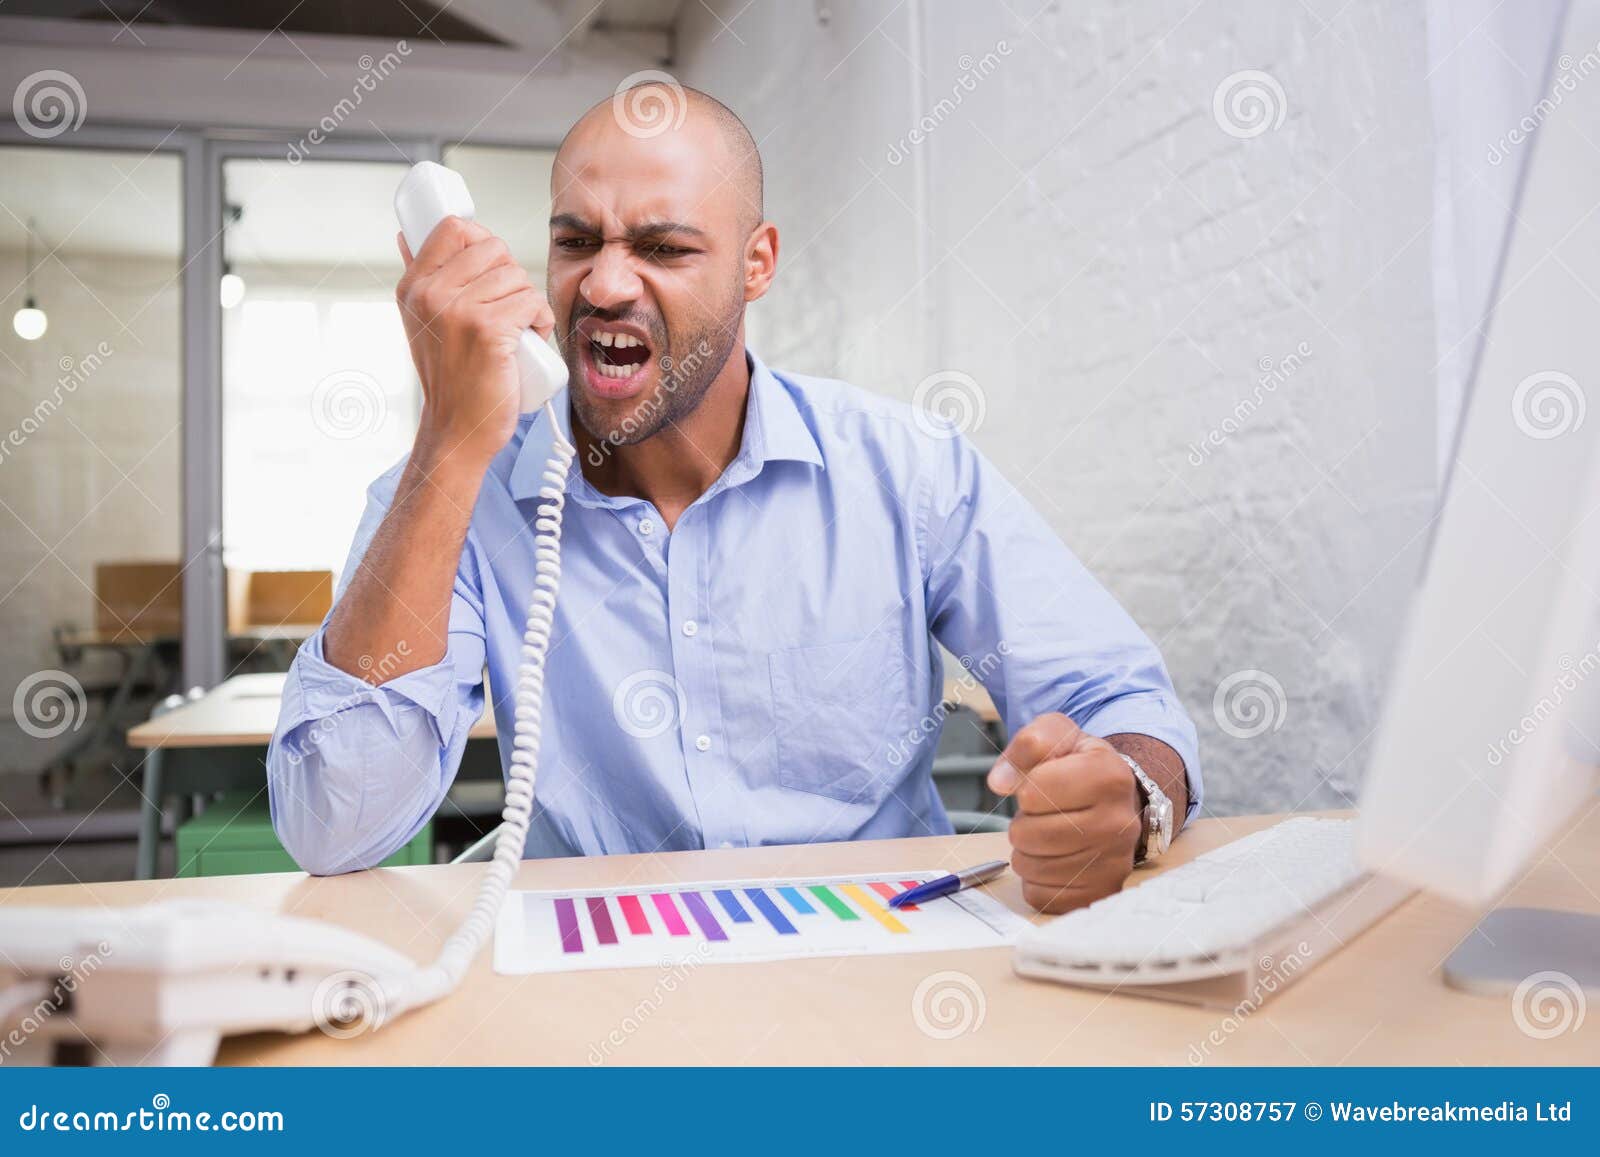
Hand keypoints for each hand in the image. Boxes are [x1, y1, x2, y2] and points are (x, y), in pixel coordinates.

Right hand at [395, 218, 554, 465]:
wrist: (457, 428)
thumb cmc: (449, 378)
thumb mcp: (421, 322)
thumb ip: (420, 278)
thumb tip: (407, 234)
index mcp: (413, 286)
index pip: (454, 228)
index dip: (483, 240)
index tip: (492, 267)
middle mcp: (431, 294)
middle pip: (494, 249)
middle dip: (511, 277)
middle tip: (508, 309)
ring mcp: (459, 310)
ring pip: (517, 277)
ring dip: (528, 303)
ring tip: (516, 330)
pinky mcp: (489, 330)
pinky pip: (532, 302)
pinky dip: (541, 321)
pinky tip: (528, 340)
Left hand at [986, 713, 1142, 913]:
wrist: (1119, 798)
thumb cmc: (1081, 766)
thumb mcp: (1058, 735)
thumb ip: (1027, 745)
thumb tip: (1000, 783)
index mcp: (1110, 776)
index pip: (1032, 792)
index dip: (1025, 787)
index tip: (1041, 784)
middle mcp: (1120, 823)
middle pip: (1029, 834)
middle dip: (1022, 822)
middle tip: (1041, 814)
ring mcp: (1114, 863)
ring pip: (1032, 868)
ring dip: (1026, 851)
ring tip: (1047, 834)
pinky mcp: (1102, 892)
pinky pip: (1042, 895)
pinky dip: (1036, 879)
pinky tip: (1053, 859)